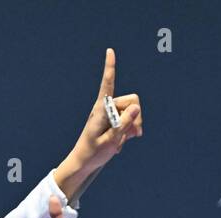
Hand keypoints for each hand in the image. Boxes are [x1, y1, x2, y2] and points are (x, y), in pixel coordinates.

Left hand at [54, 49, 143, 199]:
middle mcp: (106, 107)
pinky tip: (121, 141)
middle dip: (137, 117)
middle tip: (132, 135)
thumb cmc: (93, 153)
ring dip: (133, 126)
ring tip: (122, 140)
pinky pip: (131, 120)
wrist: (83, 164)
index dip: (110, 68)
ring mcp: (111, 114)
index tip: (109, 51)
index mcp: (101, 109)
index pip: (107, 85)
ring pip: (134, 111)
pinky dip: (129, 131)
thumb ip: (124, 124)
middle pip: (133, 101)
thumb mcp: (110, 141)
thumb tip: (136, 107)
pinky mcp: (114, 120)